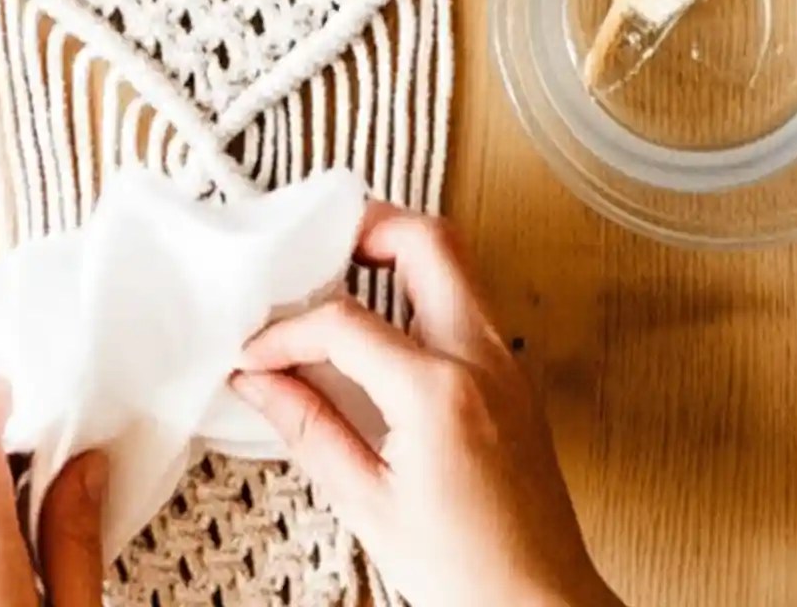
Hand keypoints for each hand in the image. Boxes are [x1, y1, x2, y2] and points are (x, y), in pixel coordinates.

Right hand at [231, 204, 623, 606]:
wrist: (539, 603)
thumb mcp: (366, 501)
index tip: (258, 353)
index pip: (345, 322)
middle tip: (319, 243)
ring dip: (399, 253)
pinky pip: (466, 304)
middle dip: (369, 226)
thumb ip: (308, 427)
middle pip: (431, 242)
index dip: (287, 331)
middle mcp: (483, 360)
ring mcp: (506, 364)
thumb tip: (259, 382)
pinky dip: (420, 292)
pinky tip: (382, 329)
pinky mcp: (512, 379)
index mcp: (439, 392)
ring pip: (458, 264)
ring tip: (344, 275)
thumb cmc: (467, 569)